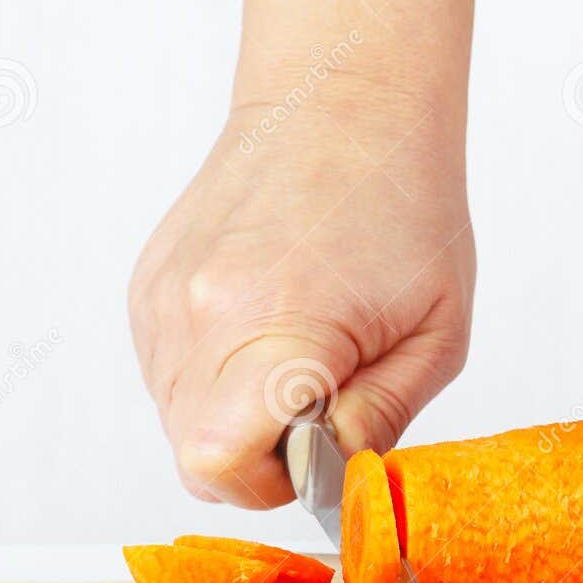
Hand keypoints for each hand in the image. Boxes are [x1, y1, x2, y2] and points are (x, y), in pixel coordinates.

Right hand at [129, 91, 473, 506]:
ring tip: (299, 349)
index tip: (324, 442)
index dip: (278, 480)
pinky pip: (170, 374)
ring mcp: (161, 299)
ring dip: (239, 416)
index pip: (223, 465)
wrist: (342, 101)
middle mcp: (195, 313)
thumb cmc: (403, 202)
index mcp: (272, 323)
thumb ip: (380, 421)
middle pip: (196, 458)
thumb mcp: (435, 333)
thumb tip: (332, 481)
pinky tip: (269, 322)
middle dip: (263, 456)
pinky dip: (217, 375)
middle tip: (323, 397)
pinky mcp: (147, 288)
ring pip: (179, 420)